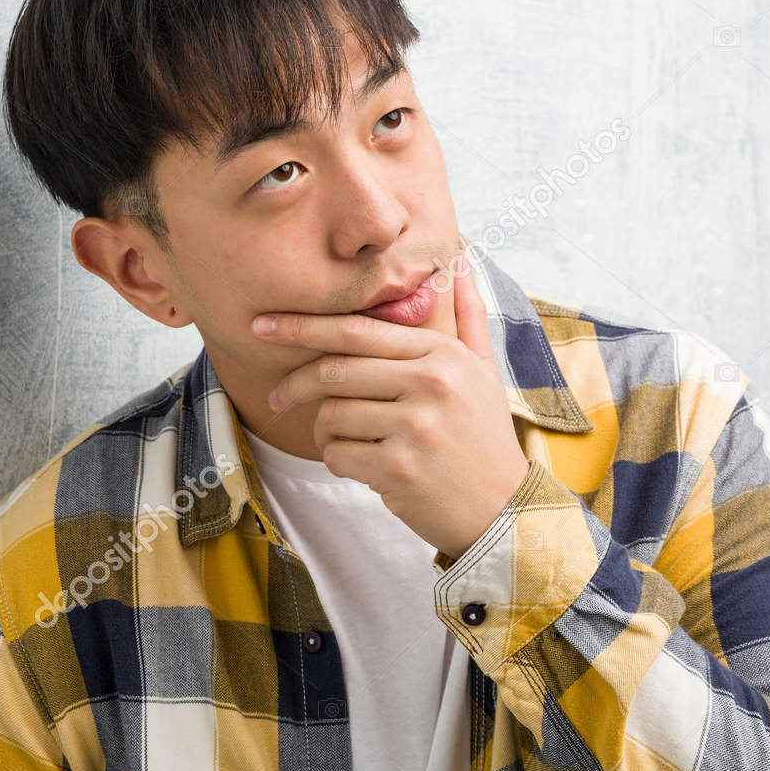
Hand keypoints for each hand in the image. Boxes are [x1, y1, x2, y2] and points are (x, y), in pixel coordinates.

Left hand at [252, 251, 529, 557]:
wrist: (505, 511)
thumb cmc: (485, 438)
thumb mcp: (485, 371)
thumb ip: (468, 316)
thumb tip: (464, 259)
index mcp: (441, 354)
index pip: (357, 330)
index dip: (302, 326)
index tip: (264, 326)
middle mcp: (429, 383)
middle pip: (333, 370)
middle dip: (295, 383)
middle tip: (279, 396)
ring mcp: (414, 426)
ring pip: (331, 415)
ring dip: (327, 432)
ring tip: (353, 442)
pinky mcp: (398, 468)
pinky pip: (337, 455)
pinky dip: (341, 461)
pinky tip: (367, 467)